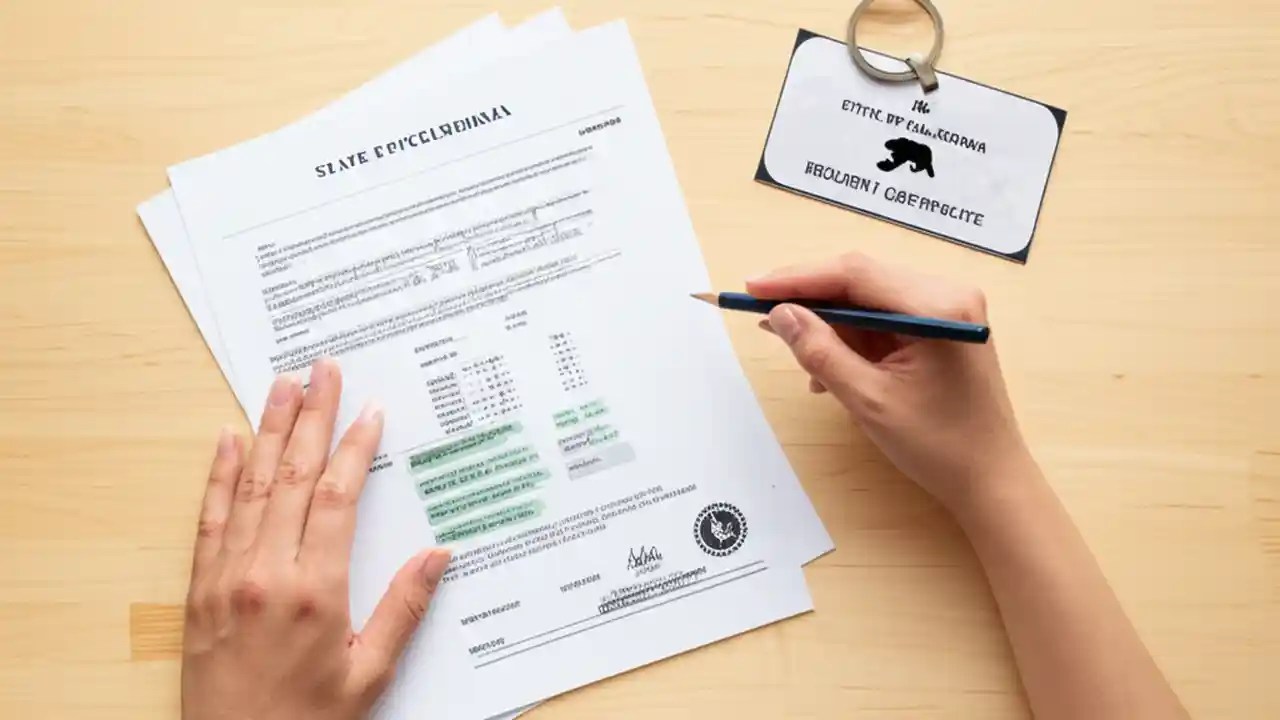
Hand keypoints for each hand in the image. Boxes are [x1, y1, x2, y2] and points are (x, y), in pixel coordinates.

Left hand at [182, 358, 449, 719]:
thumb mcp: (369, 675)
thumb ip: (403, 609)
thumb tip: (439, 554)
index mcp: (316, 591)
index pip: (338, 498)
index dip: (354, 447)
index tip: (368, 410)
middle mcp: (267, 573)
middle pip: (294, 476)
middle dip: (311, 417)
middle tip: (324, 369)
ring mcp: (227, 577)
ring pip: (251, 486)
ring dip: (269, 430)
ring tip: (282, 384)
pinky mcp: (199, 590)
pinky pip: (209, 518)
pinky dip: (219, 475)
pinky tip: (227, 440)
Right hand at [749, 253, 1031, 514]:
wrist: (991, 480)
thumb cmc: (938, 446)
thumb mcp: (869, 400)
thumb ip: (821, 352)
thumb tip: (779, 314)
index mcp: (938, 307)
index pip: (855, 274)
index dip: (798, 278)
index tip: (752, 288)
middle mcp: (948, 294)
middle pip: (861, 278)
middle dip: (809, 297)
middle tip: (759, 311)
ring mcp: (948, 309)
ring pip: (868, 298)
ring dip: (829, 323)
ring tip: (795, 353)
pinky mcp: (942, 327)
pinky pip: (884, 318)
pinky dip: (852, 338)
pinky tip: (830, 369)